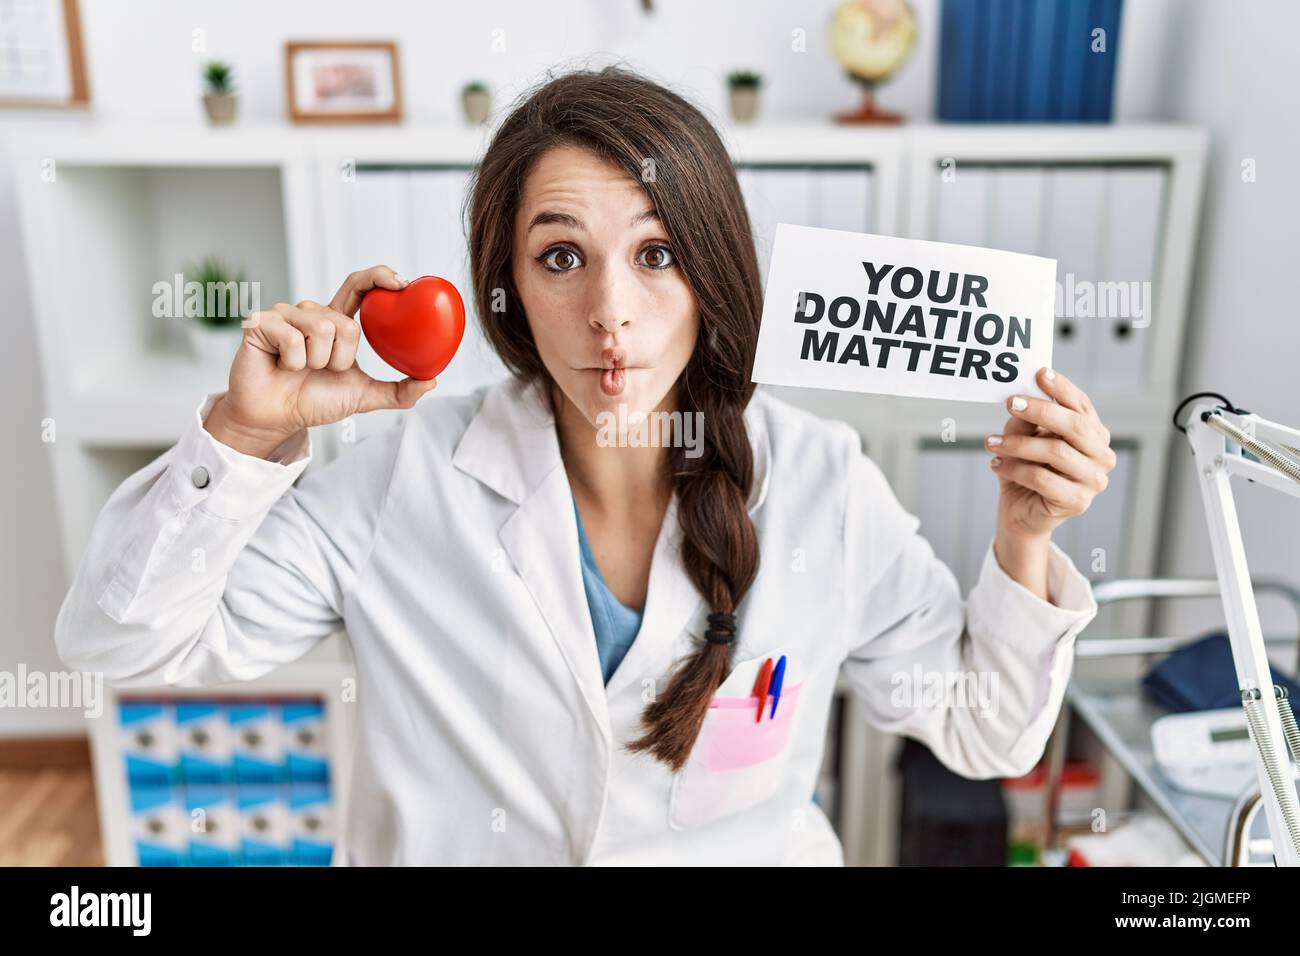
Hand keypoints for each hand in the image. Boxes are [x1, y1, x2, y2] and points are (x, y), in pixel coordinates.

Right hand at [204, 265, 438, 457]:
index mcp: (336, 320)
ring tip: (302, 369)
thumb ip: (398, 390)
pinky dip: (292, 362)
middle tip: (323, 371)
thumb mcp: (363, 396)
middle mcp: (311, 311)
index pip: (360, 287)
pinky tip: (281, 366)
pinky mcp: (261, 321)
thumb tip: (431, 379)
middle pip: (347, 324)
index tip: (402, 284)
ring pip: (322, 330)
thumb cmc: (313, 401)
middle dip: (341, 358)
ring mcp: (285, 314)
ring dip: (317, 362)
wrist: (275, 418)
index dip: (379, 277)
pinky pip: (292, 339)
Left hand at [987, 367, 1116, 541]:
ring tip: (991, 442)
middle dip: (1042, 410)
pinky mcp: (1077, 502)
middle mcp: (1101, 456)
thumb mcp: (1023, 438)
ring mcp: (1093, 481)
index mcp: (1094, 434)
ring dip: (1018, 443)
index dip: (1062, 388)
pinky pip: (1042, 478)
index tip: (1039, 373)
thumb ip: (1027, 420)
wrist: (1020, 512)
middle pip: (1075, 426)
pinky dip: (1015, 468)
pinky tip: (996, 465)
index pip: (1082, 406)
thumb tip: (1021, 398)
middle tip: (1012, 403)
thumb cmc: (1025, 469)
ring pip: (1056, 451)